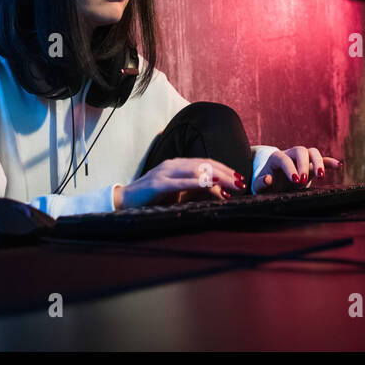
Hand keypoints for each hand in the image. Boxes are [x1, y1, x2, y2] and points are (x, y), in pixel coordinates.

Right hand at [115, 158, 245, 208]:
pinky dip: (196, 182)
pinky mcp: (157, 184)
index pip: (206, 162)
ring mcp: (164, 172)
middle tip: (240, 181)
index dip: (224, 168)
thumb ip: (195, 191)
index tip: (239, 177)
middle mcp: (172, 165)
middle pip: (204, 164)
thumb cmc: (151, 199)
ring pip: (195, 170)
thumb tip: (219, 192)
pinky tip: (208, 184)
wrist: (123, 202)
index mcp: (177, 165)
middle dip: (225, 172)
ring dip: (216, 176)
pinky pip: (180, 182)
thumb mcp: (177, 194)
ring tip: (231, 183)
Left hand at [253, 147, 341, 193]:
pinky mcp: (311, 165)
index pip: (284, 158)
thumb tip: (268, 178)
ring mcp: (302, 159)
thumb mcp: (258, 186)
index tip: (295, 180)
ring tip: (320, 176)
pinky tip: (338, 166)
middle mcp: (290, 155)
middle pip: (300, 150)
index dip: (290, 168)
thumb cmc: (264, 183)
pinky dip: (330, 162)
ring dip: (318, 161)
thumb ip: (261, 183)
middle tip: (303, 181)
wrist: (271, 180)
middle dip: (304, 164)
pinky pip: (322, 160)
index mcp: (276, 158)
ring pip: (312, 152)